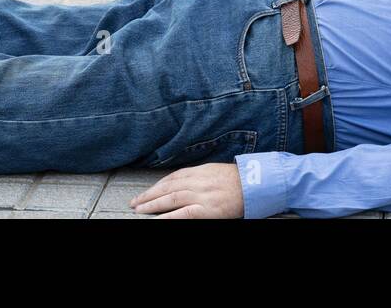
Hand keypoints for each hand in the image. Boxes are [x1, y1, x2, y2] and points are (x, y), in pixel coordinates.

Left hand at [129, 163, 244, 218]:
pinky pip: (182, 213)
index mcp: (199, 171)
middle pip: (167, 187)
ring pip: (170, 199)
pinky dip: (168, 216)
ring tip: (140, 209)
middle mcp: (197, 182)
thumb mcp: (215, 171)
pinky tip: (157, 218)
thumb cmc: (238, 180)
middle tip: (136, 202)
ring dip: (152, 204)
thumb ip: (198, 176)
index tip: (147, 191)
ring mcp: (200, 195)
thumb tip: (182, 182)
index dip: (157, 185)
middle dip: (149, 195)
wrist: (254, 185)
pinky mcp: (205, 209)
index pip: (172, 178)